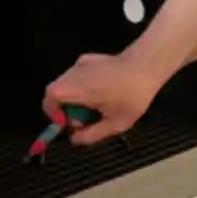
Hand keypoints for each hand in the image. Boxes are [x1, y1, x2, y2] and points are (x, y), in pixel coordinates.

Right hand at [42, 52, 164, 144]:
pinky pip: (77, 75)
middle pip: (56, 92)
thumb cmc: (132, 96)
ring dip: (74, 98)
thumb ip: (91, 134)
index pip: (49, 99)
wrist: (147, 65)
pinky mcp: (89, 58)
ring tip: (95, 106)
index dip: (53, 113)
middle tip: (84, 119)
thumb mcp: (115, 124)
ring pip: (66, 84)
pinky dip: (82, 86)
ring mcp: (80, 63)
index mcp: (76, 90)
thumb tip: (74, 139)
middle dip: (65, 109)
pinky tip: (102, 90)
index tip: (70, 124)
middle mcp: (73, 74)